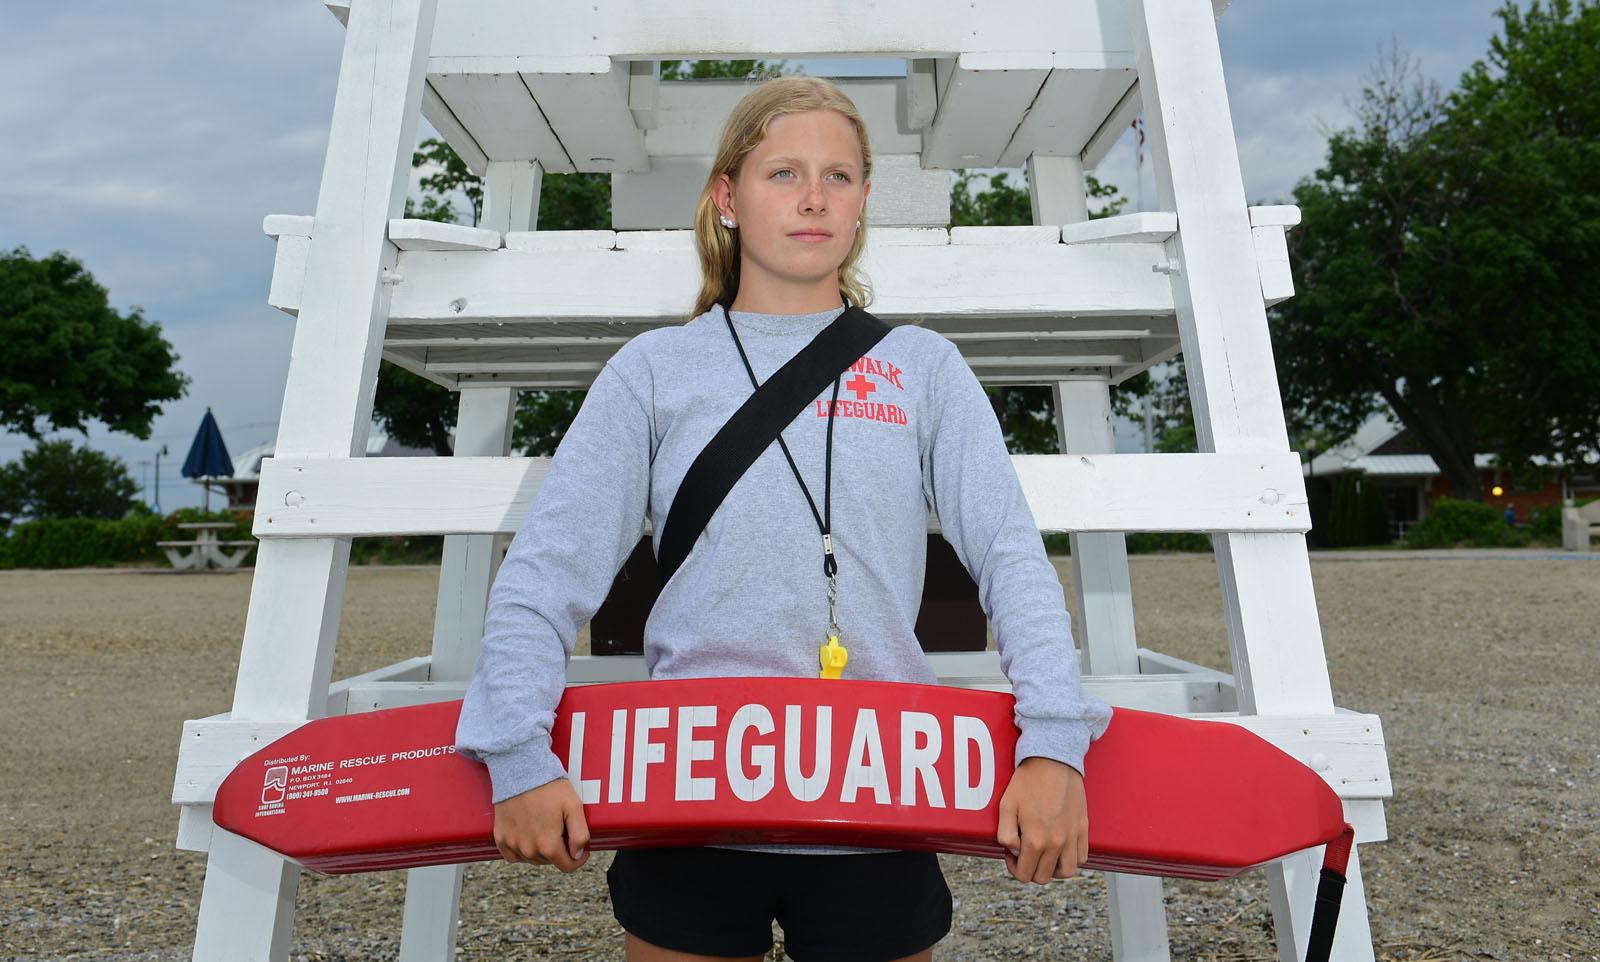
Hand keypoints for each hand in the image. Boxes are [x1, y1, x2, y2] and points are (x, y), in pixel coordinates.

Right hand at [492, 776, 590, 870]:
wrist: (520, 770)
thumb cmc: (549, 787)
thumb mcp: (574, 806)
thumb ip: (580, 835)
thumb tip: (577, 854)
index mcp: (548, 846)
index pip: (567, 866)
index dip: (578, 858)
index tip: (581, 849)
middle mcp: (528, 850)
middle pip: (550, 861)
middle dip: (559, 850)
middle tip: (561, 829)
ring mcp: (512, 845)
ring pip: (532, 859)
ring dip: (541, 850)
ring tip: (546, 828)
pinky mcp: (500, 837)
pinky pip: (513, 856)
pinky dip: (521, 850)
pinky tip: (528, 835)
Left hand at [996, 756, 1087, 883]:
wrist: (1053, 761)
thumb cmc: (1028, 781)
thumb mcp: (1006, 806)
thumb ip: (1005, 835)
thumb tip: (1015, 852)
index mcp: (1035, 839)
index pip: (1025, 874)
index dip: (1014, 868)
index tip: (1012, 855)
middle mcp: (1056, 843)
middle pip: (1044, 877)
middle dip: (1030, 870)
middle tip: (1024, 853)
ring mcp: (1072, 837)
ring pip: (1067, 872)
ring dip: (1053, 869)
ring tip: (1044, 854)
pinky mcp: (1083, 829)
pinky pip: (1082, 857)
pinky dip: (1071, 858)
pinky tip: (1060, 847)